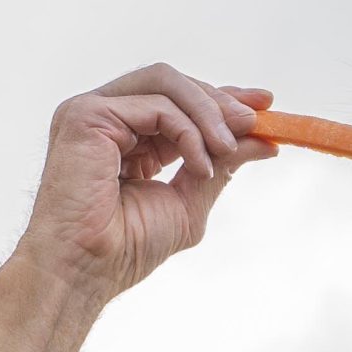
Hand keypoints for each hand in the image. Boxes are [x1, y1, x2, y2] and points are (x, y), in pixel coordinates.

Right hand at [13, 64, 276, 304]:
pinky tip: (200, 165)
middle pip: (172, 82)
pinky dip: (189, 132)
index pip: (177, 101)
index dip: (221, 98)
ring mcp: (93, 112)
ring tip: (228, 149)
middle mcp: (108, 118)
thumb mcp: (189, 201)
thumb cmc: (126, 247)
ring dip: (209, 113)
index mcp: (127, 137)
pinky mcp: (86, 115)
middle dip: (220, 100)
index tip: (265, 106)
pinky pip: (156, 105)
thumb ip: (222, 166)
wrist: (88, 269)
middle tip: (254, 124)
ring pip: (165, 83)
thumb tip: (263, 141)